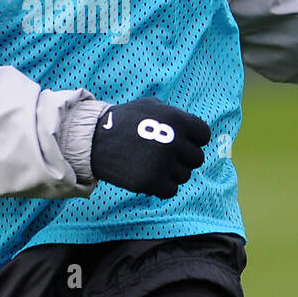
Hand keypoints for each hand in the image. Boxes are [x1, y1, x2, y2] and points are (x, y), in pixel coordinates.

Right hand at [90, 97, 210, 197]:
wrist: (93, 140)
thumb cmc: (124, 121)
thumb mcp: (150, 106)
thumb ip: (176, 116)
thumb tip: (197, 132)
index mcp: (178, 120)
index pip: (204, 136)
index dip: (193, 139)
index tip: (180, 142)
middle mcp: (174, 142)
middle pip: (197, 159)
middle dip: (182, 158)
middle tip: (163, 155)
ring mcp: (163, 163)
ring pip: (184, 176)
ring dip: (171, 173)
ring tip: (152, 164)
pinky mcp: (151, 182)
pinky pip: (171, 190)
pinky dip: (161, 187)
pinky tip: (149, 177)